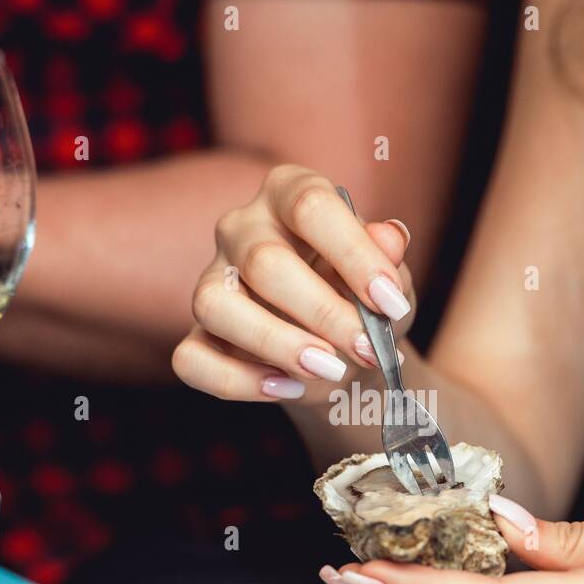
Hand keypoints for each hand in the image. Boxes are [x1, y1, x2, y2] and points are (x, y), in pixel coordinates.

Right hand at [172, 164, 413, 403]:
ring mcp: (211, 280)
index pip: (310, 205)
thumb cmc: (364, 302)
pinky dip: (238, 381)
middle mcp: (241, 228)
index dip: (353, 254)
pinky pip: (192, 359)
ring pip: (214, 305)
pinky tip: (287, 389)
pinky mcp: (196, 335)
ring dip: (275, 344)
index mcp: (288, 194)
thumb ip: (390, 260)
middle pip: (263, 261)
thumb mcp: (391, 279)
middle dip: (322, 312)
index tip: (390, 301)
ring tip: (328, 370)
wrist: (345, 353)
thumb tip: (390, 238)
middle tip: (366, 349)